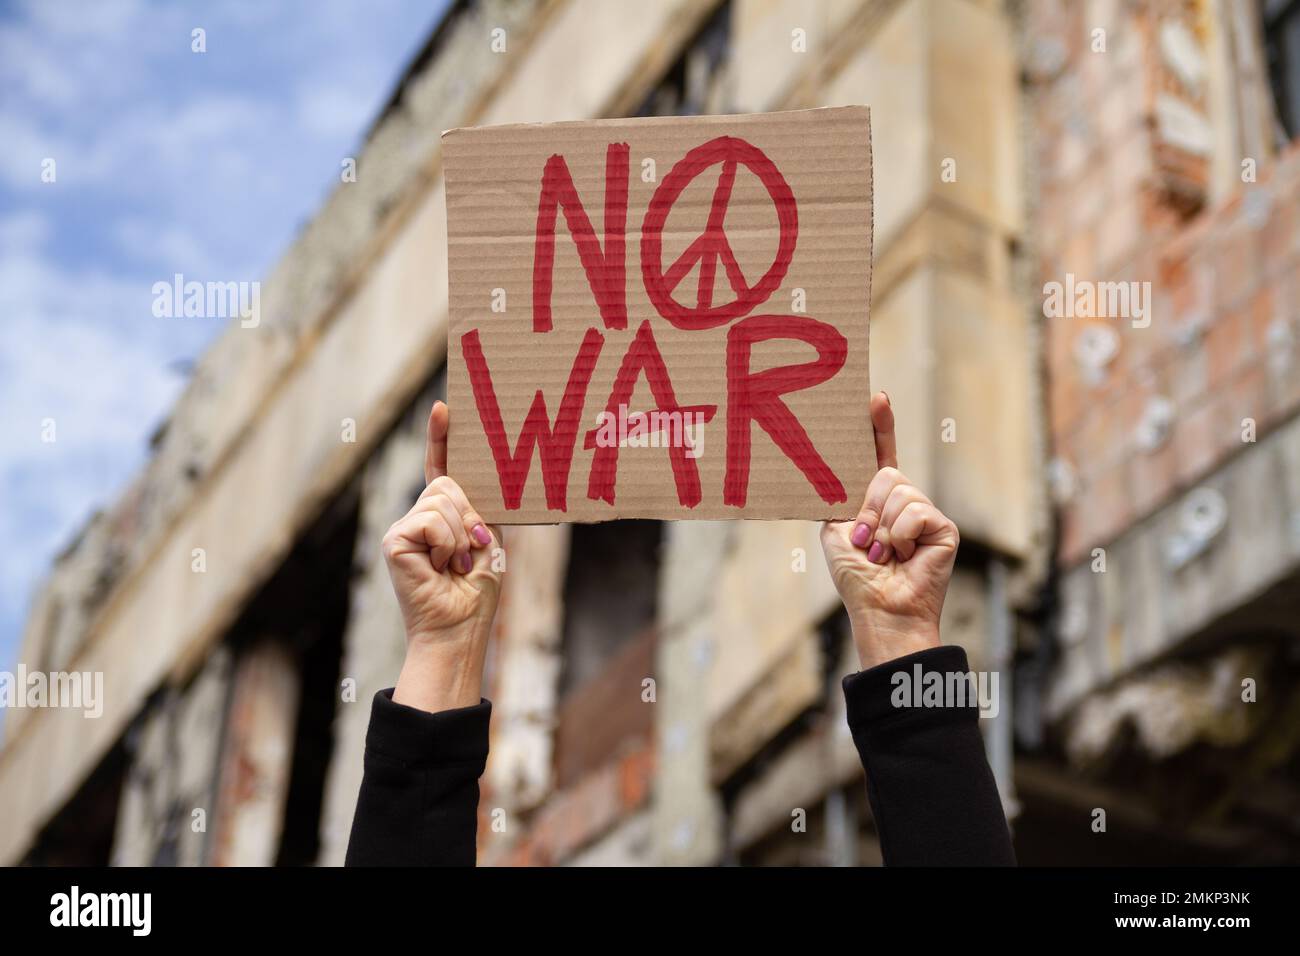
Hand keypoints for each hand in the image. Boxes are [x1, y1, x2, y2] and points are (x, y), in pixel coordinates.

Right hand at [382, 400, 502, 711]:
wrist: (460, 627)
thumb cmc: (475, 591)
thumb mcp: (486, 540)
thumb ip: (477, 510)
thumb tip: (465, 490)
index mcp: (445, 516)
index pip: (441, 469)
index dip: (441, 439)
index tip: (444, 408)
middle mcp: (420, 517)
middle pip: (449, 483)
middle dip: (469, 516)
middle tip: (470, 552)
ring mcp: (403, 527)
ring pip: (442, 501)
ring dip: (460, 535)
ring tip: (454, 565)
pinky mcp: (394, 540)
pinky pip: (431, 519)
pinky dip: (446, 543)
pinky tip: (439, 566)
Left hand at [821, 392, 959, 669]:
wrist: (880, 608)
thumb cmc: (855, 576)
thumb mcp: (835, 527)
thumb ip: (837, 495)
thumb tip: (826, 463)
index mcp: (874, 499)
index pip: (879, 453)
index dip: (879, 426)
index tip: (876, 396)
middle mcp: (902, 502)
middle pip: (887, 472)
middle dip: (867, 506)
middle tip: (862, 540)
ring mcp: (924, 513)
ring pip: (900, 490)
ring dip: (881, 526)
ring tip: (883, 554)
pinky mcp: (943, 526)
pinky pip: (915, 510)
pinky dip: (901, 534)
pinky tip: (903, 555)